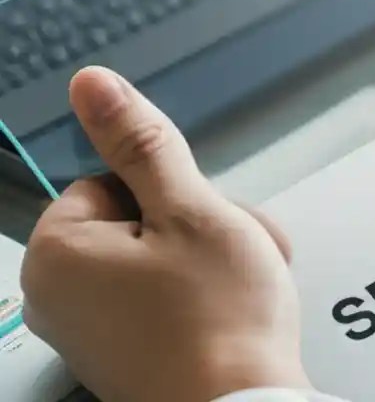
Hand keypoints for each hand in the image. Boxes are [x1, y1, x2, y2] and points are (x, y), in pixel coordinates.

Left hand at [21, 67, 309, 401]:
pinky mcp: (128, 358)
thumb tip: (94, 86)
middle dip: (201, 228)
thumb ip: (143, 144)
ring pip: (161, 261)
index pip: (112, 182)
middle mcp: (59, 299)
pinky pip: (166, 303)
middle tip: (232, 253)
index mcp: (57, 254)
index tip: (202, 219)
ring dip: (212, 260)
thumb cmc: (218, 323)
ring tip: (245, 285)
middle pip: (140, 221)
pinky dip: (205, 300)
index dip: (173, 194)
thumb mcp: (192, 210)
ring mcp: (94, 335)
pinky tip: (234, 312)